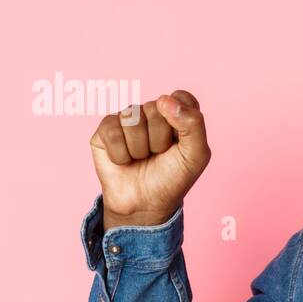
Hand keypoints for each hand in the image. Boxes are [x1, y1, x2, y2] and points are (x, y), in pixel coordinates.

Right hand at [89, 90, 210, 228]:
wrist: (145, 204)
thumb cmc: (172, 178)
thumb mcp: (196, 156)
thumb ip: (193, 124)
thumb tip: (164, 100)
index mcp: (177, 114)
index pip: (182, 97)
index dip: (181, 119)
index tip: (181, 142)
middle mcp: (152, 112)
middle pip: (156, 108)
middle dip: (160, 139)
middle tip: (159, 155)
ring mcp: (127, 119)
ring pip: (132, 118)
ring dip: (140, 148)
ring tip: (142, 159)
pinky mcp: (106, 129)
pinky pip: (112, 131)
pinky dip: (121, 153)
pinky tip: (125, 161)